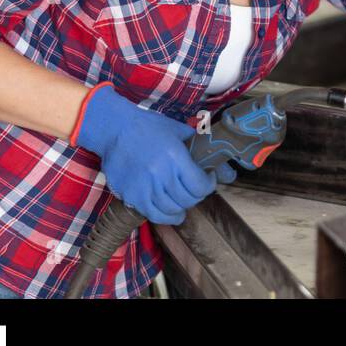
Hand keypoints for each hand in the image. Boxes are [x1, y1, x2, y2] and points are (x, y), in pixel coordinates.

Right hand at [71, 84, 219, 224]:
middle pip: (188, 199)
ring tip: (183, 200)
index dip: (209, 184)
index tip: (207, 178)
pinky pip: (154, 215)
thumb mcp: (180, 131)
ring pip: (173, 210)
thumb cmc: (150, 127)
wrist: (115, 129)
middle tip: (194, 188)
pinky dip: (167, 217)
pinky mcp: (131, 196)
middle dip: (197, 195)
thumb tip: (230, 171)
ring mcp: (144, 188)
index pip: (200, 186)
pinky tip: (172, 213)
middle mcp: (160, 175)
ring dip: (183, 207)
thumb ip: (203, 148)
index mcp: (175, 157)